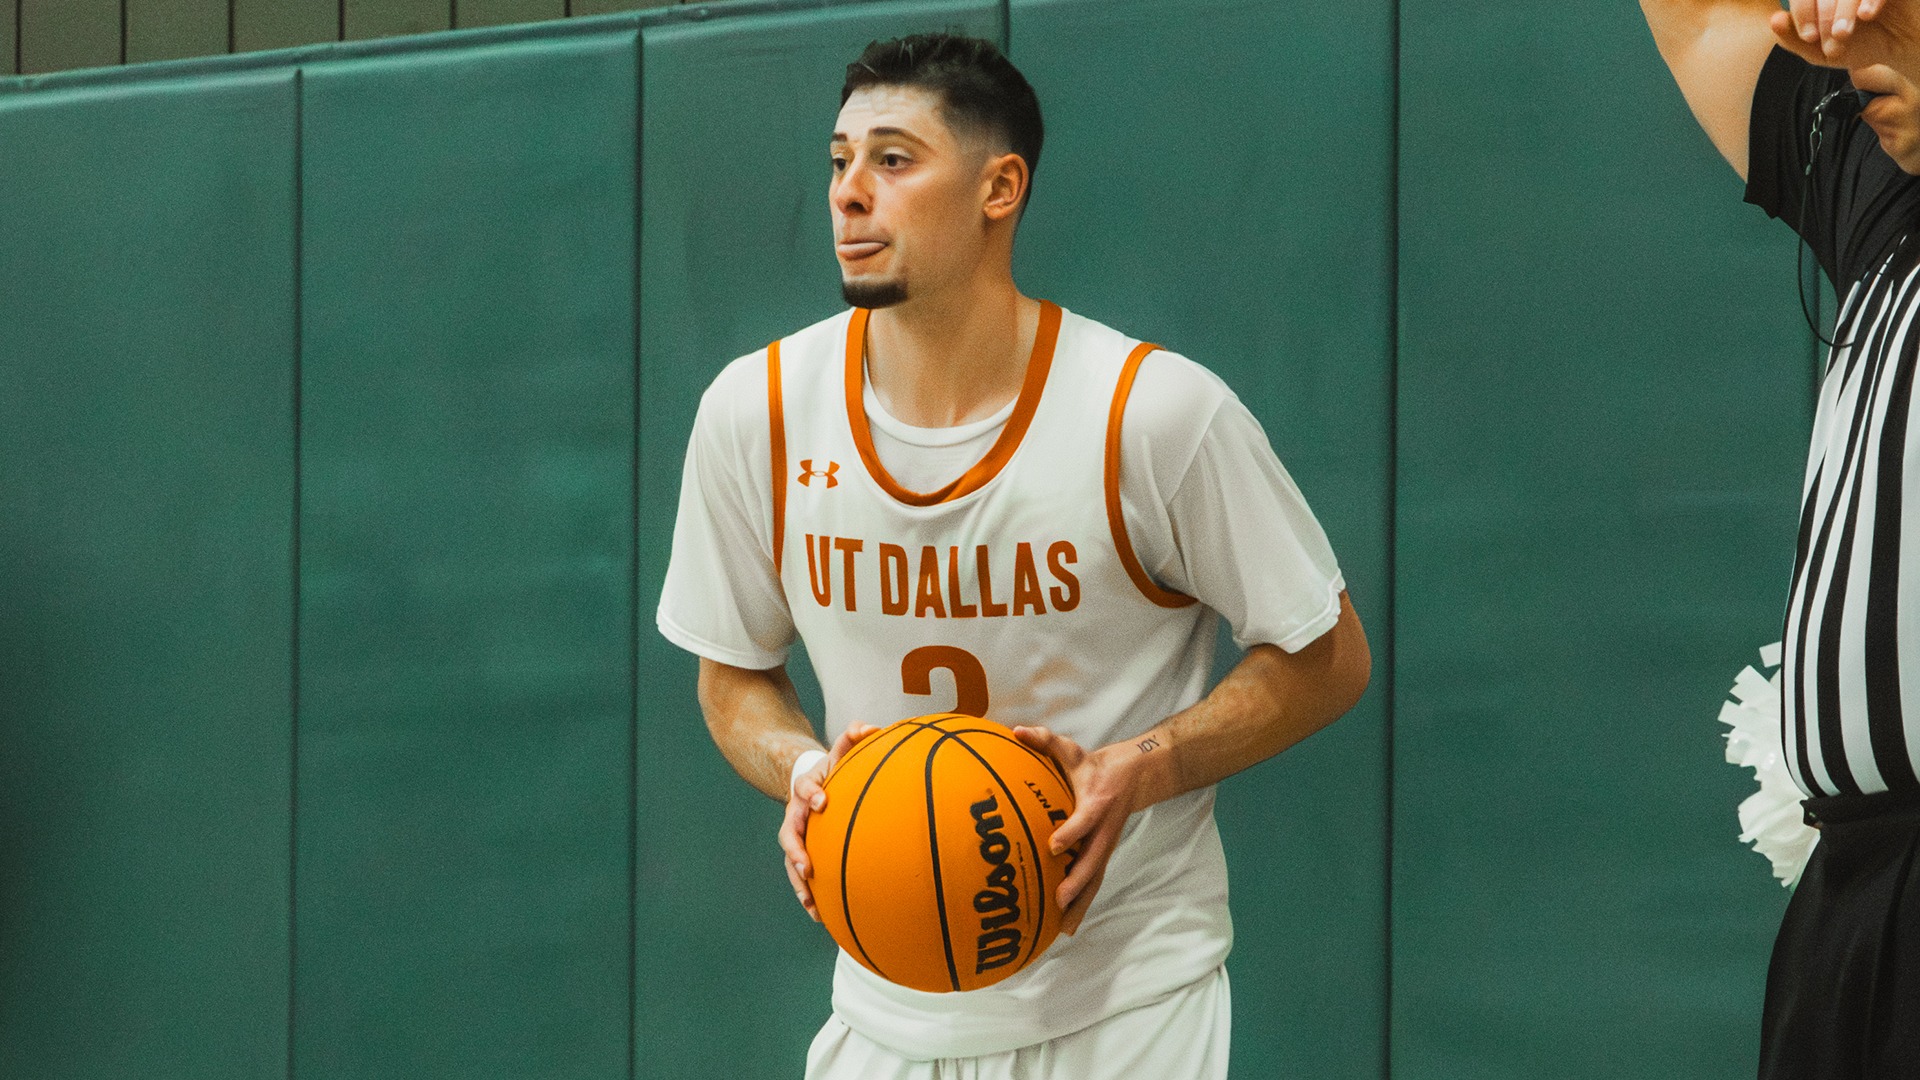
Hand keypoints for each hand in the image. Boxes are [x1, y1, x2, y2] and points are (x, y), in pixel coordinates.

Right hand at [778, 723, 879, 920]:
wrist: (813, 784)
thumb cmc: (833, 769)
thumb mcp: (841, 751)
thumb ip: (853, 738)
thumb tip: (870, 727)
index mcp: (806, 787)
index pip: (804, 787)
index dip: (811, 793)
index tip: (823, 801)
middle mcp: (796, 813)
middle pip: (789, 833)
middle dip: (797, 850)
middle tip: (807, 866)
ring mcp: (797, 835)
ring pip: (792, 860)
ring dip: (799, 881)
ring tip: (811, 903)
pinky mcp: (802, 853)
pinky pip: (801, 875)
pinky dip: (809, 894)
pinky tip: (821, 915)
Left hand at [1011, 725, 1152, 935]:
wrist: (1134, 777)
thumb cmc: (1093, 766)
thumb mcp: (1071, 750)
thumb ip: (1044, 740)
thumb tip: (1016, 731)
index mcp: (1096, 804)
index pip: (1084, 821)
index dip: (1071, 833)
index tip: (1054, 846)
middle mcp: (1103, 830)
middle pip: (1092, 860)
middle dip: (1076, 882)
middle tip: (1057, 899)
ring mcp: (1104, 846)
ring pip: (1094, 879)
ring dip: (1081, 904)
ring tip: (1064, 928)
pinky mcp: (1101, 855)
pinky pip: (1092, 883)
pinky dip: (1082, 906)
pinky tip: (1067, 928)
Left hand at [1776, 0, 1919, 69]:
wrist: (1899, 49)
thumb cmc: (1859, 45)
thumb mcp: (1821, 51)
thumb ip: (1795, 40)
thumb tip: (1774, 20)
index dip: (1802, 13)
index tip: (1809, 37)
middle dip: (1824, 16)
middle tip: (1832, 39)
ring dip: (1843, 9)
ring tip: (1843, 34)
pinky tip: (1867, 16)